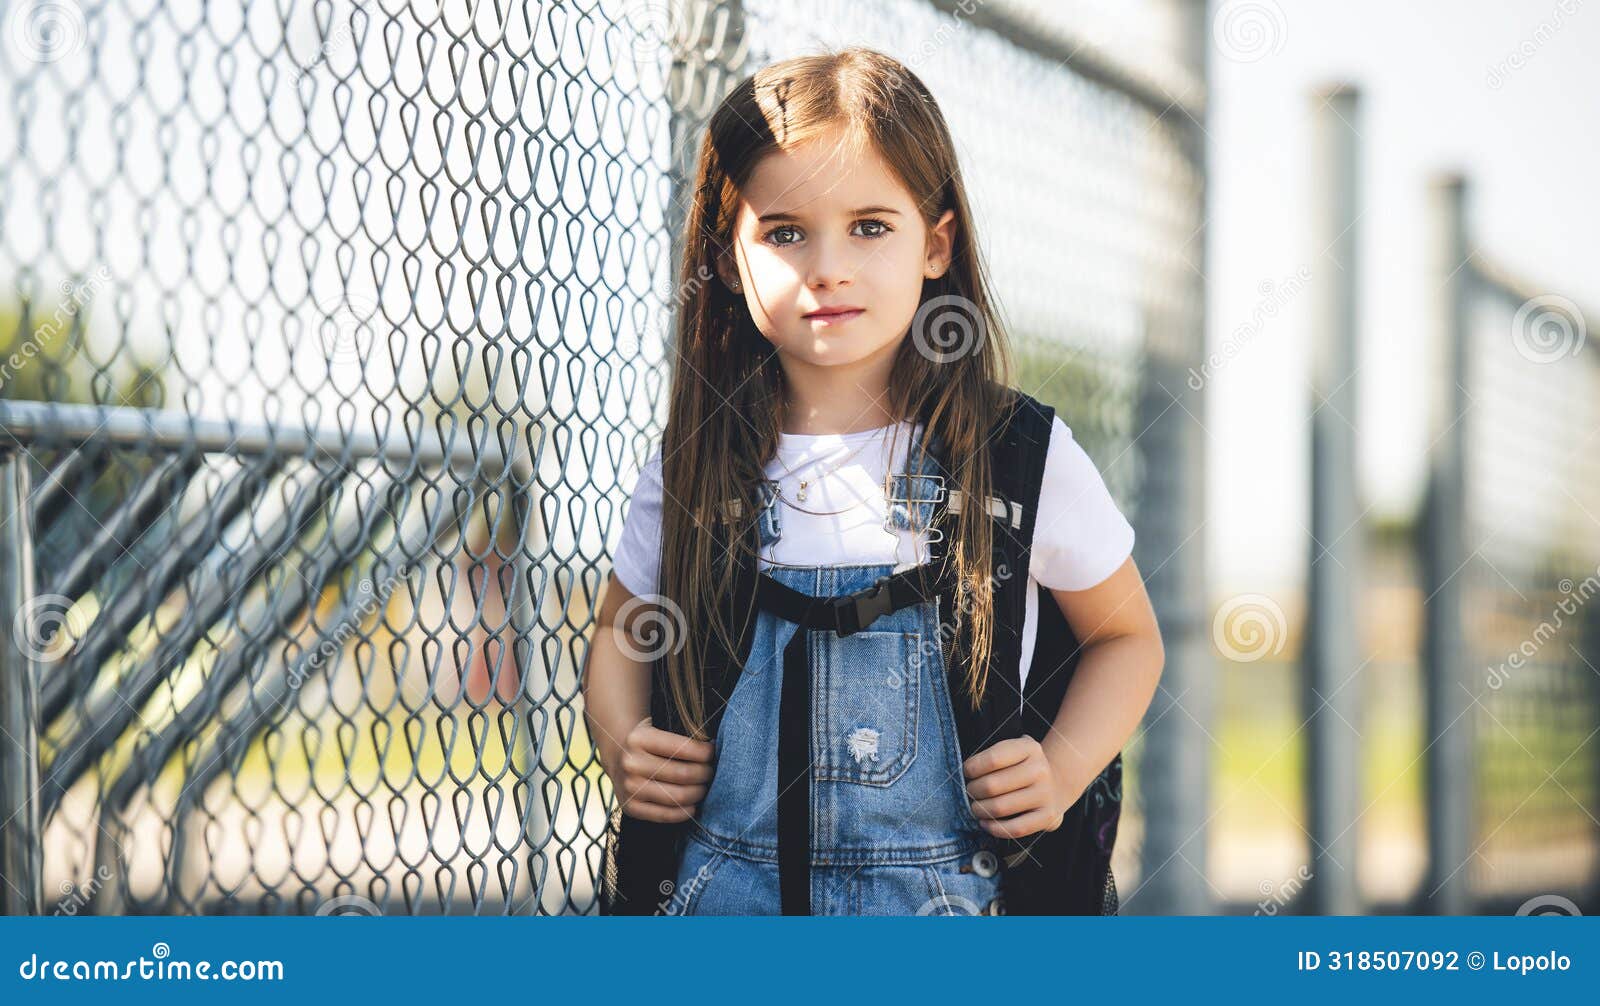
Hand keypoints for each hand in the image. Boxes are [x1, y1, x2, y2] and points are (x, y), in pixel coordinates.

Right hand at [614, 717, 715, 823]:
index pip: (683, 748)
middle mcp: (631, 763)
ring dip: (698, 793)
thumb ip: (683, 735)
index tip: (713, 752)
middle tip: (712, 772)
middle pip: (683, 774)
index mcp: (639, 738)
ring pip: (677, 796)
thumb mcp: (660, 726)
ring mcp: (629, 787)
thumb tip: (715, 749)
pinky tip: (694, 804)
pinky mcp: (630, 807)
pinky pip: (665, 815)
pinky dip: (685, 812)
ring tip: (705, 787)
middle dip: (705, 774)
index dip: (705, 753)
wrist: (619, 756)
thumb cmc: (651, 742)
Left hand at [962, 736, 1078, 838]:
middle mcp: (1040, 769)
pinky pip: (1016, 828)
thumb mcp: (1011, 752)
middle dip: (972, 791)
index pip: (993, 759)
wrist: (1054, 783)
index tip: (966, 773)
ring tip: (975, 807)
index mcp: (1029, 748)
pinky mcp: (1048, 816)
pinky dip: (994, 828)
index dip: (972, 768)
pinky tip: (985, 823)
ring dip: (979, 810)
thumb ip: (991, 758)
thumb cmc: (1020, 767)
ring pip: (1000, 807)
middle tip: (968, 792)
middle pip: (992, 785)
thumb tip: (964, 775)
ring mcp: (1046, 794)